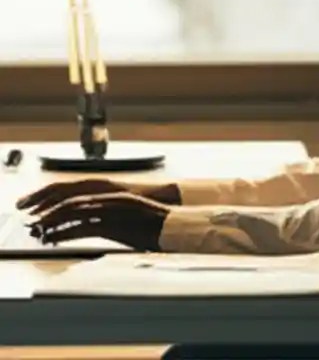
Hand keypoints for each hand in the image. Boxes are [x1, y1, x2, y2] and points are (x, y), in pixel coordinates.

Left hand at [27, 192, 167, 250]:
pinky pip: (82, 228)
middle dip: (47, 209)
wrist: (174, 229)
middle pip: (70, 200)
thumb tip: (80, 226)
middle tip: (31, 219)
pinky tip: (53, 239)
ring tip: (38, 231)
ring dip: (52, 222)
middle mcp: (110, 198)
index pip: (75, 192)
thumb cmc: (153, 225)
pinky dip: (65, 233)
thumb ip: (104, 218)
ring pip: (73, 212)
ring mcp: (111, 211)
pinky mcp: (113, 226)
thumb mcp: (126, 217)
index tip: (38, 207)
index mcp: (112, 194)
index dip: (53, 199)